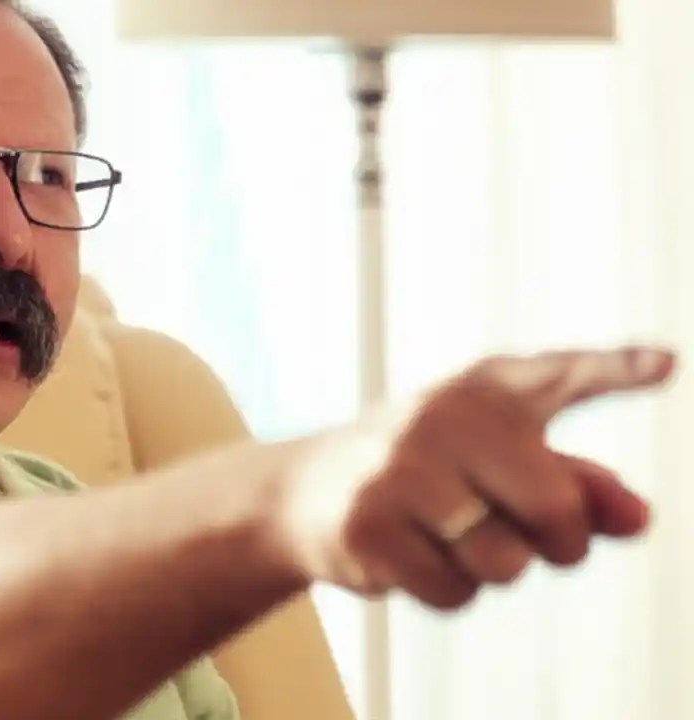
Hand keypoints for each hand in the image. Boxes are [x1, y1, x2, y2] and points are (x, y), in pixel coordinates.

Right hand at [275, 347, 676, 609]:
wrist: (303, 490)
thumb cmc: (423, 472)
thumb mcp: (497, 461)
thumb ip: (578, 484)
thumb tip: (640, 518)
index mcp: (485, 390)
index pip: (560, 374)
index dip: (615, 371)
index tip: (668, 365)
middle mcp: (442, 417)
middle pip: (553, 504)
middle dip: (562, 541)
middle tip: (539, 540)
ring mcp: (400, 470)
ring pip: (505, 560)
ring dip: (495, 569)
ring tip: (453, 539)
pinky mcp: (369, 524)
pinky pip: (454, 590)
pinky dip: (448, 590)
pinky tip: (415, 556)